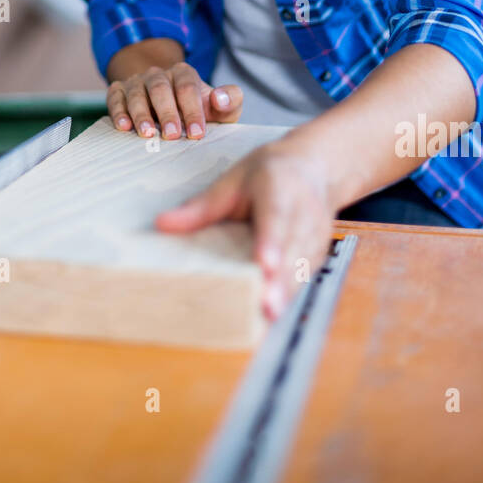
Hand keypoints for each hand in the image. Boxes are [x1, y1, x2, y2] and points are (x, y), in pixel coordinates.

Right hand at [106, 61, 241, 139]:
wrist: (170, 104)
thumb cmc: (198, 110)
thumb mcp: (220, 108)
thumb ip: (230, 100)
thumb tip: (219, 99)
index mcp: (184, 73)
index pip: (187, 88)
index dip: (192, 110)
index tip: (197, 133)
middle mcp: (159, 74)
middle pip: (160, 89)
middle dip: (166, 113)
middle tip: (171, 135)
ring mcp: (137, 81)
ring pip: (137, 93)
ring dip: (141, 113)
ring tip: (146, 133)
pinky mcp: (120, 91)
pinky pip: (115, 97)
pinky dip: (118, 111)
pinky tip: (123, 126)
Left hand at [155, 136, 334, 319]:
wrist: (314, 166)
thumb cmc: (269, 173)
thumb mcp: (233, 180)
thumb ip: (201, 207)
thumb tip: (162, 224)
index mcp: (280, 186)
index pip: (276, 215)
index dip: (271, 241)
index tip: (264, 264)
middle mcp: (304, 211)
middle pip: (292, 248)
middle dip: (280, 279)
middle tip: (266, 307)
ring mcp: (316, 233)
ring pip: (302, 265)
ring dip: (287, 292)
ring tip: (269, 316)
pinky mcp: (319, 251)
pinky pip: (305, 275)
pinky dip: (291, 294)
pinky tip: (274, 316)